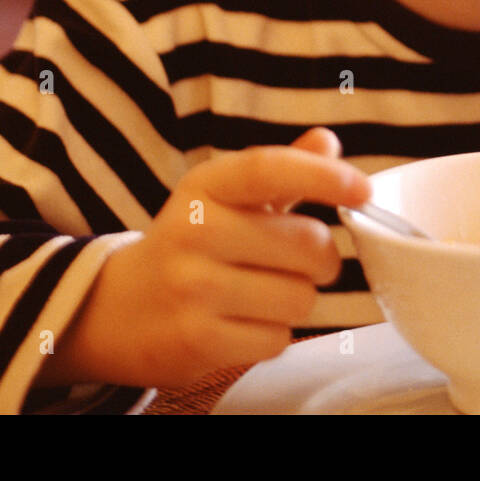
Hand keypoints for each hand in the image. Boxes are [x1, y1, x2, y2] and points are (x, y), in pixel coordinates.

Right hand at [36, 127, 370, 388]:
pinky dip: (272, 334)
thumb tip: (327, 142)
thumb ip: (281, 171)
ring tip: (263, 292)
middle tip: (303, 260)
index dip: (324, 176)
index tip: (362, 189)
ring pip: (300, 296)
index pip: (269, 170)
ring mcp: (192, 286)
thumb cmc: (190, 246)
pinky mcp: (196, 339)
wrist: (116, 310)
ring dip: (296, 298)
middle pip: (307, 243)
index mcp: (205, 186)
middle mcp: (194, 230)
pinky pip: (278, 338)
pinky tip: (243, 321)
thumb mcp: (225, 198)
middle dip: (321, 257)